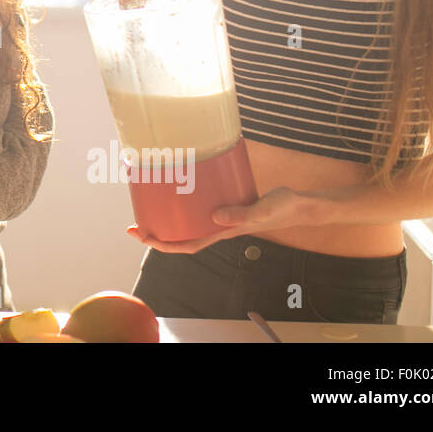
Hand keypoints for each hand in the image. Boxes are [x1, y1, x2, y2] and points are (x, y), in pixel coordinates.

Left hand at [125, 187, 311, 252]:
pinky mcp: (224, 202)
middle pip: (181, 236)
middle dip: (156, 233)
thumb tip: (215, 217)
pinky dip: (184, 202)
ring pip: (187, 222)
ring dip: (167, 218)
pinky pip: (198, 207)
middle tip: (133, 225)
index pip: (187, 244)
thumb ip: (243, 214)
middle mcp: (217, 226)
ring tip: (146, 208)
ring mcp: (220, 215)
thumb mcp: (263, 210)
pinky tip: (176, 188)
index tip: (142, 236)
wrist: (299, 204)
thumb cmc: (283, 209)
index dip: (163, 244)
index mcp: (222, 232)